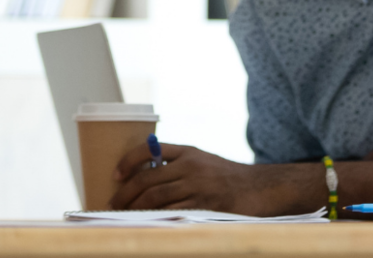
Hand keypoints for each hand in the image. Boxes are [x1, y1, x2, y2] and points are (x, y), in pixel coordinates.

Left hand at [111, 141, 298, 215]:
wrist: (260, 189)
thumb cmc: (228, 178)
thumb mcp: (203, 162)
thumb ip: (178, 166)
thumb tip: (143, 179)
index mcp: (189, 151)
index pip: (150, 148)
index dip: (129, 160)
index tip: (116, 174)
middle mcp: (191, 165)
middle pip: (147, 179)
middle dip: (125, 194)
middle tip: (113, 204)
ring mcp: (198, 185)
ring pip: (155, 198)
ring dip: (134, 208)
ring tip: (123, 216)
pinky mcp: (203, 205)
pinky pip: (171, 213)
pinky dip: (153, 218)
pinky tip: (145, 223)